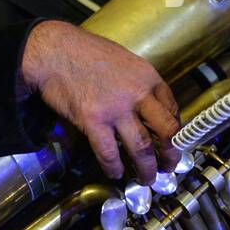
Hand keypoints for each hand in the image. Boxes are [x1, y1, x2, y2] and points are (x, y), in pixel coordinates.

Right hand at [19, 20, 180, 182]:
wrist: (53, 51)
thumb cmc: (85, 52)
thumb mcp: (123, 60)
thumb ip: (138, 82)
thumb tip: (147, 105)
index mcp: (147, 76)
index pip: (173, 108)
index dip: (175, 130)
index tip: (172, 141)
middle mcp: (137, 93)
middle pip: (166, 131)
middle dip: (171, 154)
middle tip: (169, 166)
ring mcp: (115, 109)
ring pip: (141, 148)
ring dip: (146, 169)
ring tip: (147, 178)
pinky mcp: (93, 121)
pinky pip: (109, 153)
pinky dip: (114, 167)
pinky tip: (116, 172)